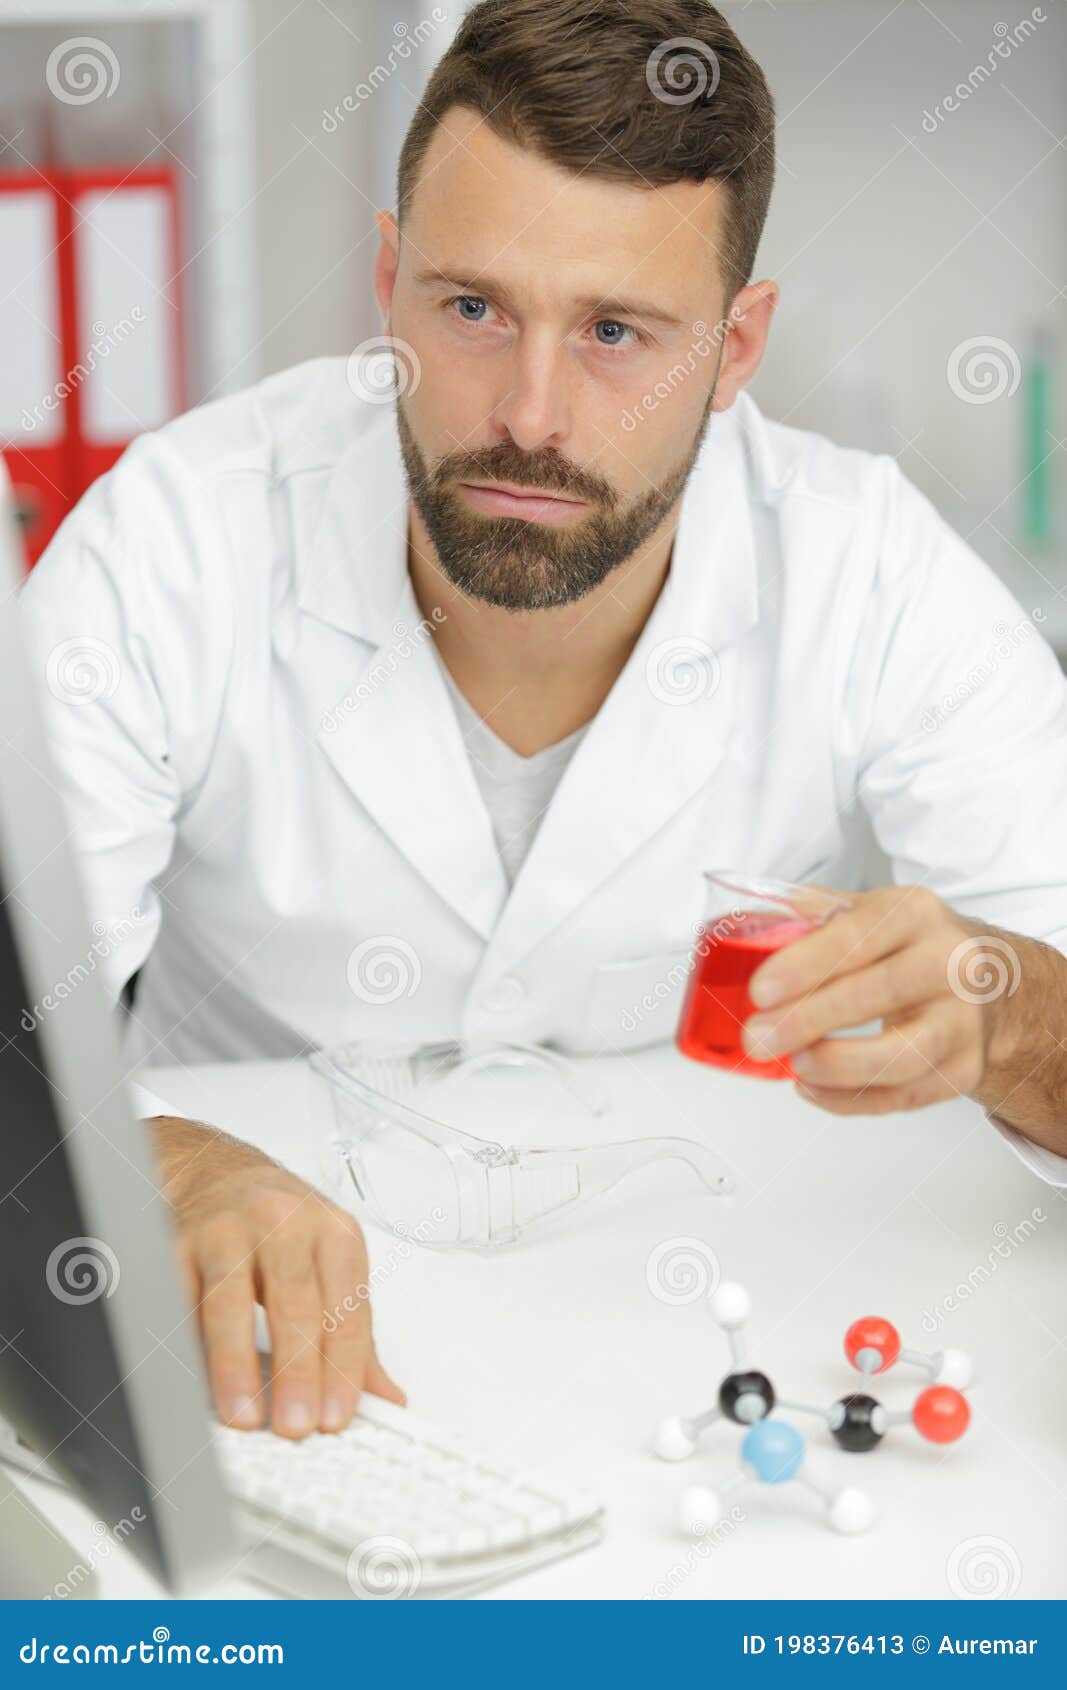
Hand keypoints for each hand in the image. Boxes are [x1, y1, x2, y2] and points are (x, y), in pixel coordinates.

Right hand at [147, 1116, 404, 1437]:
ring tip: (243, 1414)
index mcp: (334, 1234)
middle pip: (295, 1301)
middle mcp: (284, 1222)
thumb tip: (386, 1399)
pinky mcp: (178, 1242)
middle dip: (297, 1370)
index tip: (336, 1416)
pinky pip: (182, 1301)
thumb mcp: (332, 1266)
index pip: (346, 1308)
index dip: (344, 1367)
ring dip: (237, 1364)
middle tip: (295, 1425)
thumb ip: (355, 1334)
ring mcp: (227, 1229)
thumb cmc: (282, 1227)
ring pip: (232, 1300)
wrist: (217, 1172)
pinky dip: (187, 1345)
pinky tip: (193, 1382)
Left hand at [741, 885, 1022, 1114]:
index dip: (805, 966)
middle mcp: (951, 962)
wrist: (992, 981)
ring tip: (793, 1067)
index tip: (759, 992)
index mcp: (915, 913)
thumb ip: (812, 914)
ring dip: (838, 1066)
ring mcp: (964, 1019)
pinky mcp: (965, 1067)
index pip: (857, 937)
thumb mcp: (872, 912)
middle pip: (878, 994)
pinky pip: (906, 1096)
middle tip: (757, 1037)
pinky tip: (813, 1089)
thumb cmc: (911, 945)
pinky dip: (852, 1100)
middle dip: (808, 1020)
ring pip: (902, 1055)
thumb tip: (743, 926)